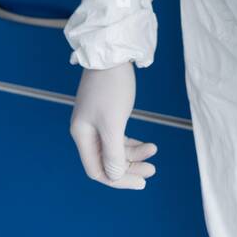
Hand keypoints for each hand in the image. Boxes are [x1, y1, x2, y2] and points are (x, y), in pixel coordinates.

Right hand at [70, 62, 156, 188]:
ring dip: (135, 154)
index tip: (140, 181)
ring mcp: (96, 122)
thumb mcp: (113, 123)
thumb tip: (113, 177)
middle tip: (152, 171)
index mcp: (82, 135)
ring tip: (154, 151)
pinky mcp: (107, 113)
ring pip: (116, 149)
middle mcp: (86, 131)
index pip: (97, 170)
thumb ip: (112, 153)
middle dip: (130, 168)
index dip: (118, 180)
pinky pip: (119, 137)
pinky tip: (148, 144)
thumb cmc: (111, 87)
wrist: (112, 54)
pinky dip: (133, 142)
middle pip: (107, 161)